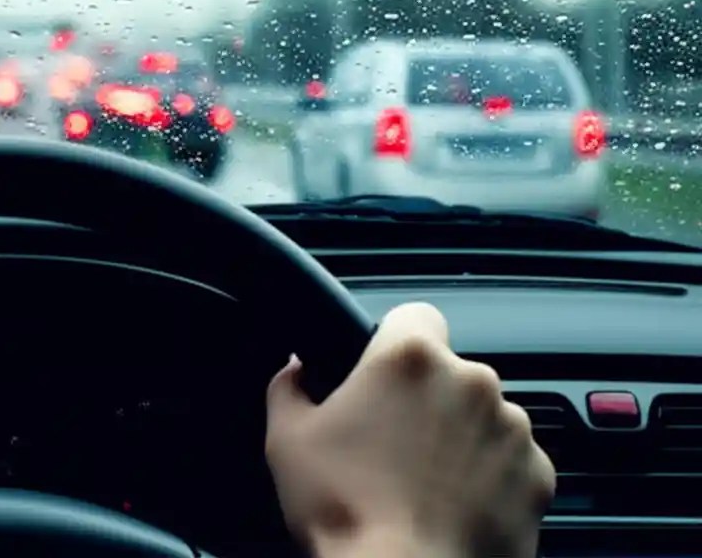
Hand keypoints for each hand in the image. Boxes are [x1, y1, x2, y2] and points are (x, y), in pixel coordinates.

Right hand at [265, 302, 554, 557]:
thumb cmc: (343, 510)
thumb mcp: (287, 439)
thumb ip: (290, 385)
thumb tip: (297, 369)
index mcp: (410, 358)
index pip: (414, 315)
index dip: (394, 342)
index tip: (380, 376)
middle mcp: (472, 381)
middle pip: (449, 371)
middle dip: (426, 399)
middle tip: (390, 444)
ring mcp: (513, 429)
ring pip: (483, 416)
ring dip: (460, 438)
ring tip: (423, 484)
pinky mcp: (540, 476)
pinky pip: (512, 462)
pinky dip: (490, 478)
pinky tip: (453, 507)